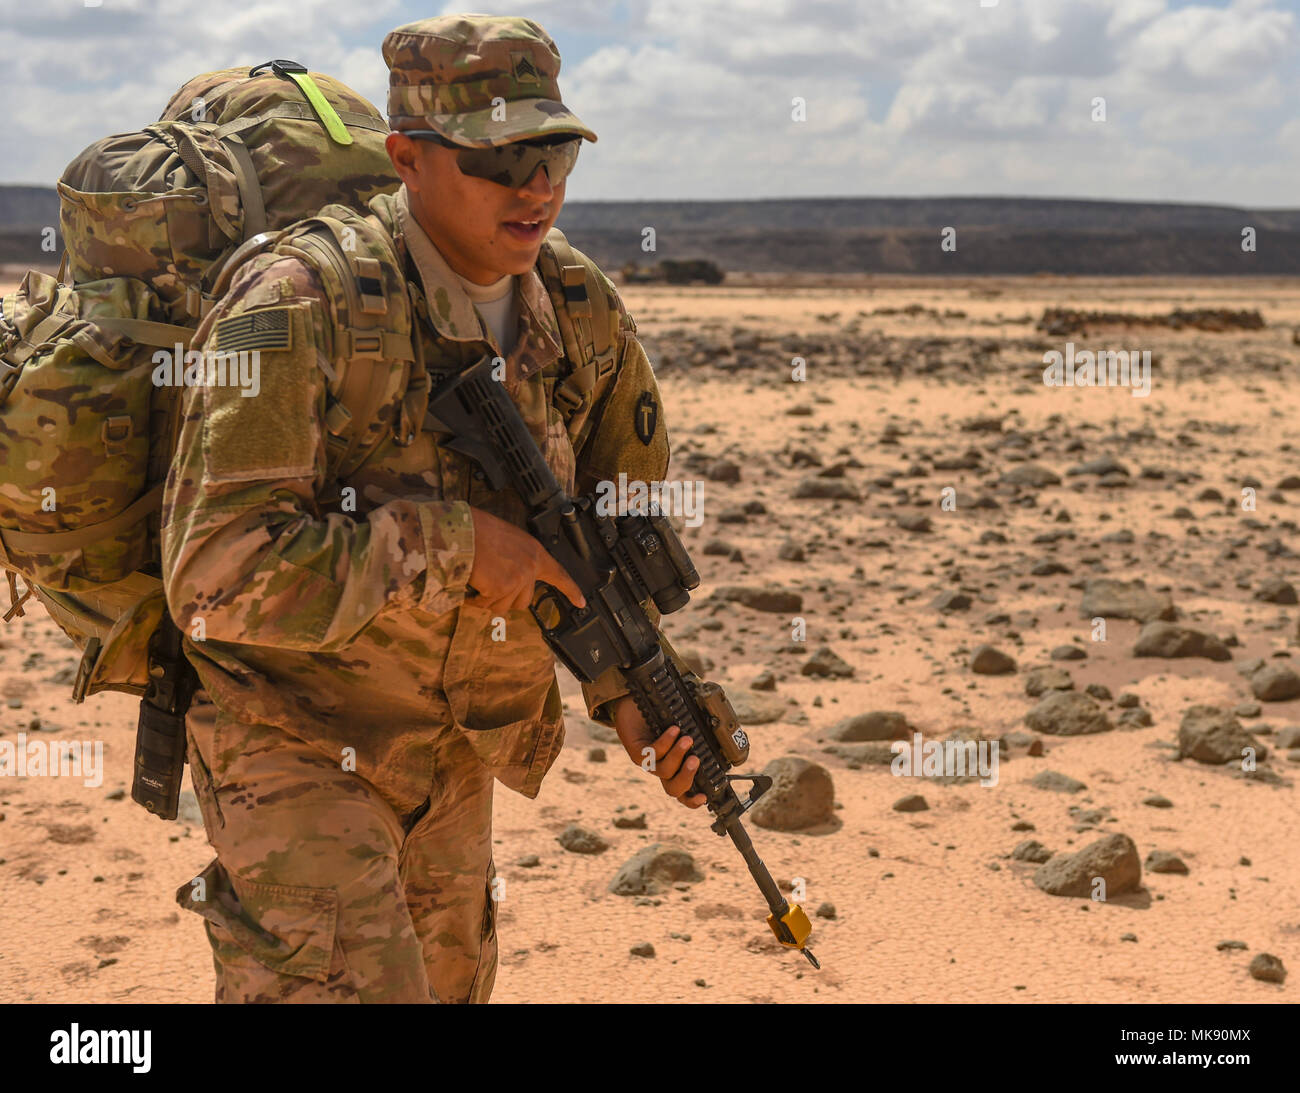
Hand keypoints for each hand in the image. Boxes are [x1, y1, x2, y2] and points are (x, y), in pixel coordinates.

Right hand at [466, 506, 584, 613]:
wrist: (461, 530)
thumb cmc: (476, 530)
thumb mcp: (506, 539)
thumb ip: (516, 558)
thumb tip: (507, 577)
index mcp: (534, 551)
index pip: (559, 574)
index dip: (571, 590)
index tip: (581, 602)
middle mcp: (530, 566)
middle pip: (523, 601)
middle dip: (504, 599)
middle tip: (489, 584)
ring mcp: (517, 579)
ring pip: (502, 606)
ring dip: (486, 599)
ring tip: (476, 579)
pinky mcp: (502, 588)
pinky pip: (486, 605)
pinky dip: (474, 600)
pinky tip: (470, 584)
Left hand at [612, 695, 707, 808]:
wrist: (631, 702)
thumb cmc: (660, 715)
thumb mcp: (684, 726)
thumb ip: (700, 735)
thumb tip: (725, 734)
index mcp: (675, 768)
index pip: (684, 792)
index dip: (692, 800)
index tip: (704, 796)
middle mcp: (662, 768)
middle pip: (674, 789)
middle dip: (687, 777)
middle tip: (696, 760)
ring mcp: (649, 762)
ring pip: (665, 771)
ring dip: (678, 755)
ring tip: (687, 739)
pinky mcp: (637, 752)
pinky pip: (652, 753)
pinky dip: (666, 742)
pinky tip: (673, 730)